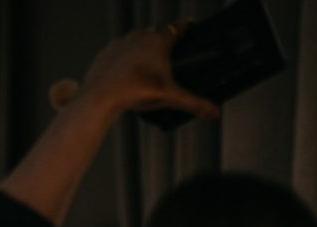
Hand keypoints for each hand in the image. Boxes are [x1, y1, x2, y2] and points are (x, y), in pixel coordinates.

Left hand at [48, 21, 218, 117]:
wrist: (103, 95)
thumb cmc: (136, 91)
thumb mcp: (170, 98)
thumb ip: (194, 104)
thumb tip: (214, 112)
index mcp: (158, 42)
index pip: (176, 28)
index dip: (184, 26)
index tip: (189, 23)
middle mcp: (139, 36)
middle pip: (156, 32)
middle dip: (162, 39)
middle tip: (168, 53)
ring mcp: (120, 42)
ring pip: (136, 39)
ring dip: (142, 47)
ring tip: (147, 66)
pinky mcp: (106, 52)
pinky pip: (119, 50)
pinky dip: (125, 58)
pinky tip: (126, 72)